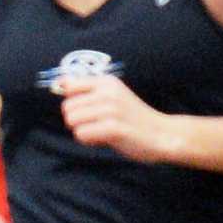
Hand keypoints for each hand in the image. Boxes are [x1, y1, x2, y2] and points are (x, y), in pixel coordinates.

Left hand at [57, 75, 174, 162]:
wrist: (162, 133)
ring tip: (102, 131)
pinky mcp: (114, 127)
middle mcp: (108, 92)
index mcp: (107, 82)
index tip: (87, 110)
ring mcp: (112, 109)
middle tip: (97, 125)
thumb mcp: (111, 96)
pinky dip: (89, 140)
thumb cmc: (132, 117)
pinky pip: (82, 134)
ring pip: (72, 122)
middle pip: (67, 108)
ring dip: (83, 131)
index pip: (69, 86)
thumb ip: (87, 90)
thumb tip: (59, 81)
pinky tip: (105, 139)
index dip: (72, 103)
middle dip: (77, 121)